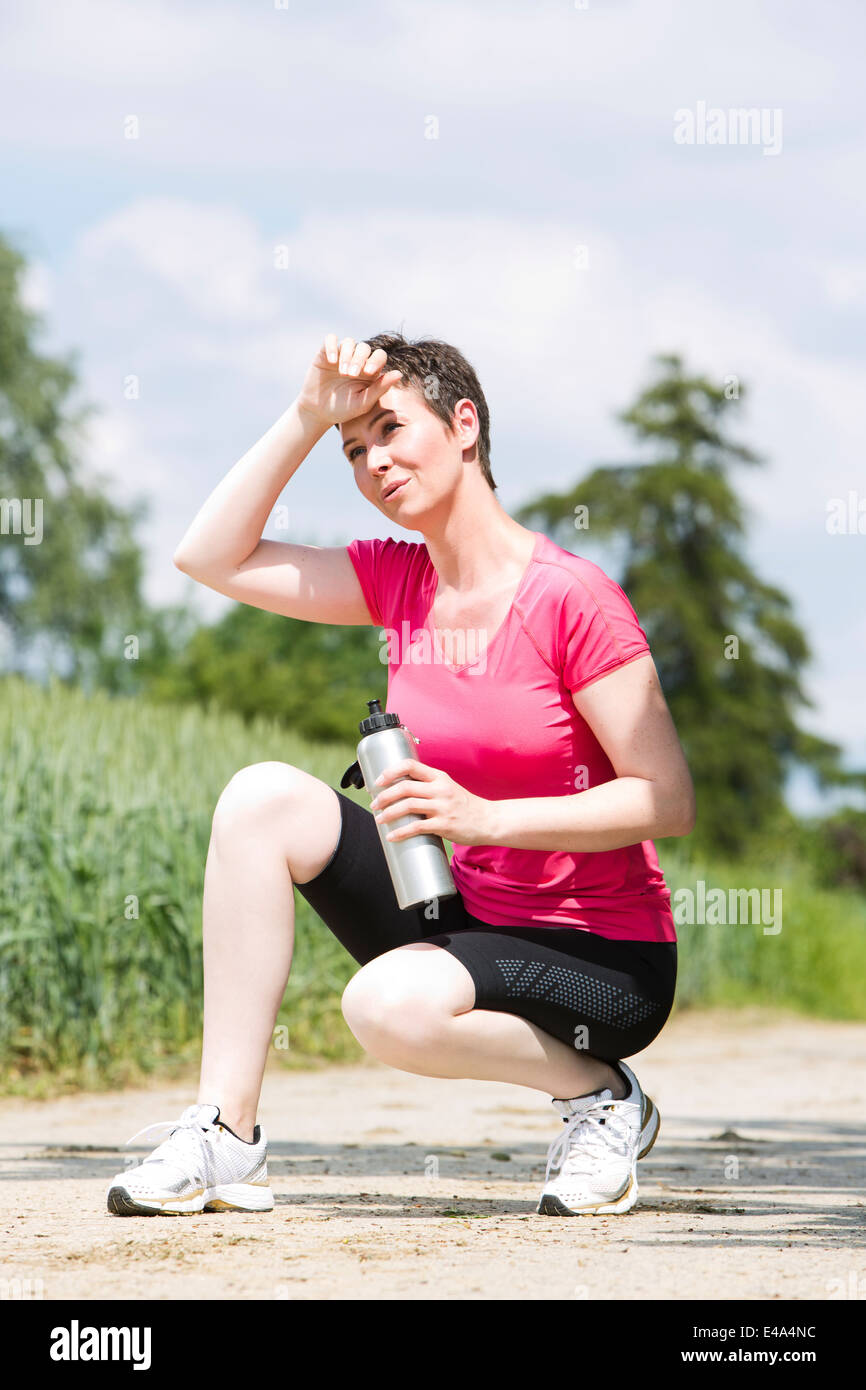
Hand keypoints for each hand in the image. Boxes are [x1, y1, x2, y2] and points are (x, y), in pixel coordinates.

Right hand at [296, 334, 403, 427]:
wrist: (319, 412)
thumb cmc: (344, 409)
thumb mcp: (363, 403)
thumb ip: (380, 388)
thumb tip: (399, 373)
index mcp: (370, 371)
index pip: (379, 356)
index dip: (376, 360)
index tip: (368, 372)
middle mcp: (357, 360)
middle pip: (364, 348)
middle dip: (359, 359)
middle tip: (350, 374)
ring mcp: (341, 355)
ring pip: (349, 342)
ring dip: (347, 354)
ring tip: (342, 371)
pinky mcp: (325, 353)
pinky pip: (331, 339)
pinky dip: (332, 346)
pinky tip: (331, 360)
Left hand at [369, 758, 491, 847]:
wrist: (488, 821)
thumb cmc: (465, 805)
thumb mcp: (448, 787)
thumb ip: (428, 786)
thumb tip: (400, 791)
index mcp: (439, 777)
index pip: (410, 765)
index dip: (391, 771)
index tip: (378, 780)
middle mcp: (440, 789)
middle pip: (405, 787)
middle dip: (384, 796)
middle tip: (374, 804)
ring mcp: (443, 807)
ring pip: (408, 806)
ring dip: (388, 813)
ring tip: (379, 819)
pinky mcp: (444, 825)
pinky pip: (417, 827)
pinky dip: (401, 832)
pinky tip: (392, 836)